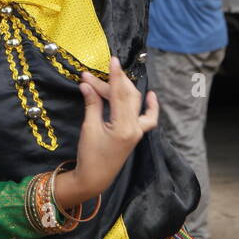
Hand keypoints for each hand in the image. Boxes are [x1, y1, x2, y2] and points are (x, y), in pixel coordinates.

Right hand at [57, 56, 159, 208]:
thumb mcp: (89, 128)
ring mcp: (137, 131)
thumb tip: (87, 84)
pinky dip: (150, 107)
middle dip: (111, 82)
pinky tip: (151, 95)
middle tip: (92, 75)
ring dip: (122, 89)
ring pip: (134, 103)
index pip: (120, 94)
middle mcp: (134, 128)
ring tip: (109, 78)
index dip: (115, 76)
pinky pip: (148, 119)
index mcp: (123, 127)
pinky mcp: (136, 134)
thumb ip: (92, 104)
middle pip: (126, 96)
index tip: (112, 60)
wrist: (95, 178)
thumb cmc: (89, 155)